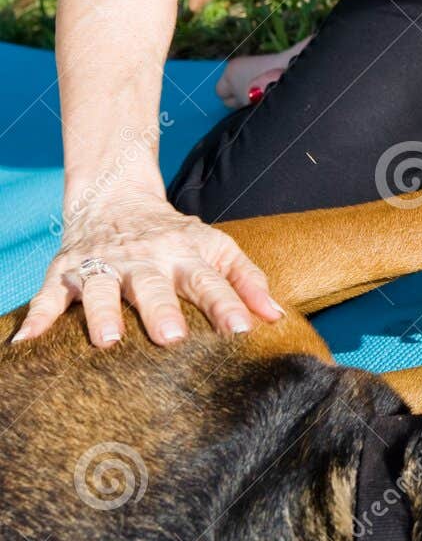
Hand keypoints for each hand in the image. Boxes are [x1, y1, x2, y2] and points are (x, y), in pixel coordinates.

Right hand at [13, 189, 284, 349]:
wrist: (116, 197)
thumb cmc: (175, 236)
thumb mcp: (215, 247)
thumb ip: (247, 279)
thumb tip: (276, 317)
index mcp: (184, 254)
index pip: (209, 280)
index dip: (227, 303)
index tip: (241, 330)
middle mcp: (144, 259)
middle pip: (153, 285)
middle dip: (161, 310)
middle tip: (171, 338)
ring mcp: (103, 263)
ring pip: (100, 288)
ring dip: (102, 313)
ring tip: (107, 340)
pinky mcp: (68, 270)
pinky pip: (49, 295)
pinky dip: (37, 317)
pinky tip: (25, 343)